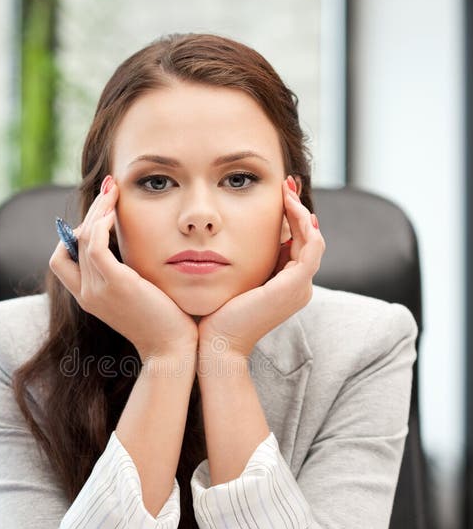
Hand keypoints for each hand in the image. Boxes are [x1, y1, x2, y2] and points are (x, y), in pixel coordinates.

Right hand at [49, 178, 198, 361]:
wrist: (172, 350)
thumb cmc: (164, 322)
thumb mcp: (137, 294)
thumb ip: (127, 273)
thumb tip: (129, 245)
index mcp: (88, 298)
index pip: (61, 259)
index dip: (74, 235)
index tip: (101, 216)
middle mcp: (86, 294)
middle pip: (69, 243)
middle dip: (88, 212)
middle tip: (108, 191)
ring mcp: (97, 291)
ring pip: (82, 238)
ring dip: (98, 210)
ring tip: (114, 193)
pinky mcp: (115, 285)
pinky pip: (94, 245)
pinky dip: (100, 224)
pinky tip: (115, 213)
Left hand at [197, 178, 325, 357]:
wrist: (216, 345)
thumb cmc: (215, 317)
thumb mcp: (232, 281)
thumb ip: (240, 262)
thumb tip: (228, 237)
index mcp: (286, 286)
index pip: (297, 244)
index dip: (291, 217)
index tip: (277, 193)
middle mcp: (298, 287)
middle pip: (309, 238)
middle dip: (298, 208)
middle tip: (286, 183)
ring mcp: (300, 287)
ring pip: (313, 238)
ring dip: (301, 210)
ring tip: (286, 189)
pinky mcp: (295, 285)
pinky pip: (311, 244)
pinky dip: (302, 222)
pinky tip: (286, 205)